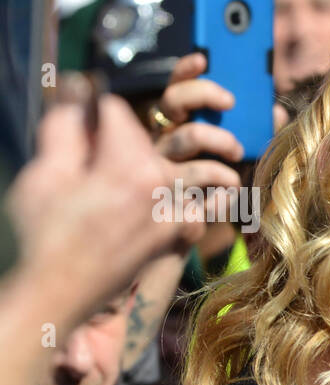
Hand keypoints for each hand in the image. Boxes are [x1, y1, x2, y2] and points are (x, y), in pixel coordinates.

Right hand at [4, 88, 205, 327]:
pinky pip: (203, 211)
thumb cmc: (44, 236)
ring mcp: (173, 216)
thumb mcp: (46, 174)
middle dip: (188, 112)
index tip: (98, 98)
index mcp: (128, 165)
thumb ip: (66, 127)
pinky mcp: (176, 239)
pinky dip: (209, 201)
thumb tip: (78, 88)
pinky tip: (216, 194)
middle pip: (179, 137)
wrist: (57, 296)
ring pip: (204, 175)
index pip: (122, 111)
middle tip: (216, 101)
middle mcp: (161, 188)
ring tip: (231, 151)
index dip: (103, 102)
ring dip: (214, 161)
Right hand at [150, 53, 287, 224]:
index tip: (204, 58)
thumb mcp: (241, 159)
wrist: (201, 239)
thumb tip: (276, 110)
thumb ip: (256, 132)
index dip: (184, 70)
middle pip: (171, 102)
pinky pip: (195, 178)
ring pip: (183, 136)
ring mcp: (161, 167)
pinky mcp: (168, 197)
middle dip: (203, 95)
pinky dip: (220, 187)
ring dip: (218, 139)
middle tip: (231, 102)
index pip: (173, 88)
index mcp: (176, 127)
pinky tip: (230, 194)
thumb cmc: (221, 191)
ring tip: (238, 153)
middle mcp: (162, 141)